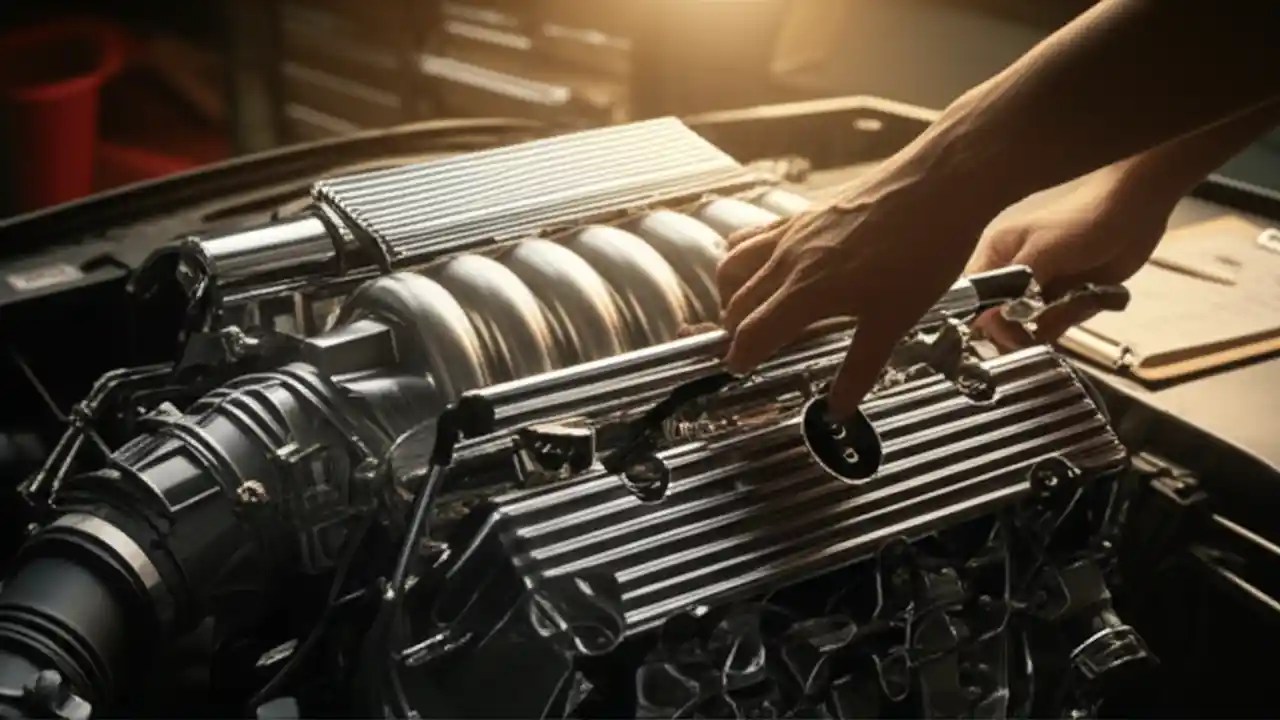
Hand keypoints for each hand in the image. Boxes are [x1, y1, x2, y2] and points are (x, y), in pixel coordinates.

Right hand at [716, 165, 991, 418]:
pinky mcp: (806, 211)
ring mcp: (793, 230)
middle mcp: (787, 259)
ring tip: (751, 308)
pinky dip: (748, 255)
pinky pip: (757, 235)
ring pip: (735, 263)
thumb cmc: (921, 252)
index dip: (739, 357)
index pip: (752, 332)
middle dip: (735, 329)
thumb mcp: (894, 321)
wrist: (940, 183)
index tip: (737, 370)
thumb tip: (838, 407)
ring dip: (733, 291)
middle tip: (748, 348)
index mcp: (805, 292)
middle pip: (737, 300)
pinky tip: (773, 264)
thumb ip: (860, 367)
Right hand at [966, 172, 1174, 349]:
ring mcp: (1039, 286)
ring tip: (1080, 298)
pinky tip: (1094, 296)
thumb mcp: (1044, 250)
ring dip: (1055, 320)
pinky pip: (1058, 322)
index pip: (971, 295)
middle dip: (1022, 326)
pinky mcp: (1065, 296)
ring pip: (1030, 324)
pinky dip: (1075, 316)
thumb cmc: (1085, 221)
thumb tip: (986, 319)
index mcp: (996, 253)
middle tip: (1049, 322)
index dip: (981, 317)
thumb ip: (1013, 285)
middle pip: (999, 317)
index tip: (1004, 329)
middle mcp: (1012, 272)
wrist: (1138, 208)